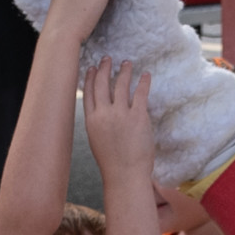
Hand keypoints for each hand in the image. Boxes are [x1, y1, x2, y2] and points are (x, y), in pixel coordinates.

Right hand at [81, 58, 156, 175]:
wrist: (125, 175)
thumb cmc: (113, 163)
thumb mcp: (98, 141)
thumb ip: (100, 124)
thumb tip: (105, 111)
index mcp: (91, 121)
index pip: (89, 93)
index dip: (90, 78)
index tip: (92, 68)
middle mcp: (104, 114)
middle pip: (102, 84)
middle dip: (104, 69)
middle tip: (108, 59)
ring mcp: (121, 114)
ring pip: (121, 85)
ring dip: (124, 71)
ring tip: (127, 63)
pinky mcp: (138, 116)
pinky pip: (140, 93)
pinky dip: (143, 82)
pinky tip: (145, 75)